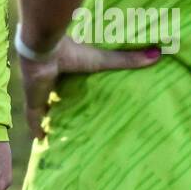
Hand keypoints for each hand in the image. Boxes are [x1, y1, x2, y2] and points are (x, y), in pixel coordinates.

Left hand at [21, 37, 160, 138]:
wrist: (42, 48)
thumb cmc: (71, 52)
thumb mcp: (101, 59)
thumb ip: (126, 59)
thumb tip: (157, 54)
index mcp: (63, 67)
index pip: (66, 79)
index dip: (71, 87)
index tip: (78, 96)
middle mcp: (49, 79)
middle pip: (53, 94)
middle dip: (59, 103)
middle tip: (70, 116)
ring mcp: (38, 91)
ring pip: (42, 107)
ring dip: (48, 117)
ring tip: (57, 130)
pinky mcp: (32, 102)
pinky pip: (33, 119)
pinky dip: (36, 129)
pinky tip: (41, 142)